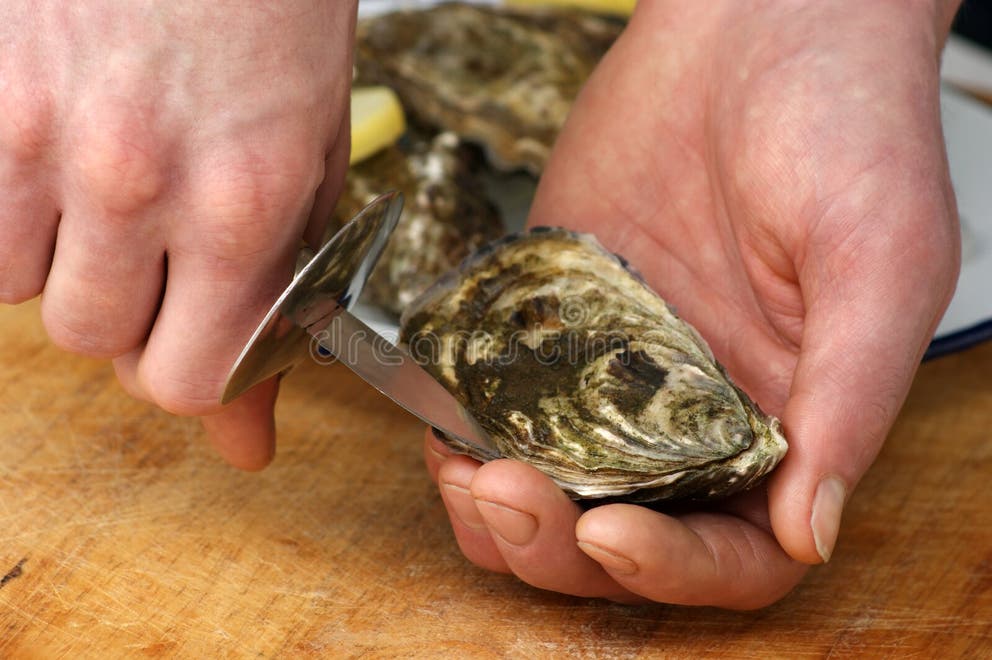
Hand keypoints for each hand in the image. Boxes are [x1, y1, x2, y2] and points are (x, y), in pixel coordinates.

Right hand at [0, 1, 356, 468]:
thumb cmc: (275, 21)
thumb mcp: (314, 162)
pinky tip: (57, 157)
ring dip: (65, 259)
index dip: (192, 375)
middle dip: (129, 315)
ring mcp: (45, 134)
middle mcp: (141, 180)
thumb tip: (246, 443)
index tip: (197, 341)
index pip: (189, 381)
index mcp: (247, 204)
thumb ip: (277, 302)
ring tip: (106, 186)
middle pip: (92, 342)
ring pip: (21, 289)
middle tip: (156, 250)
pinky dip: (12, 211)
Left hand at [426, 0, 960, 607]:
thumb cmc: (847, 125)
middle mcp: (699, 412)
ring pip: (555, 484)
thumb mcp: (880, 259)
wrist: (755, 23)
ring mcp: (619, 369)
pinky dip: (468, 432)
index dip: (674, 569)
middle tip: (510, 498)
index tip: (613, 533)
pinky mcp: (559, 318)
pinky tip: (442, 425)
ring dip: (500, 506)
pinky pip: (505, 404)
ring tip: (464, 476)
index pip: (736, 551)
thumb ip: (850, 396)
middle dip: (560, 543)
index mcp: (787, 421)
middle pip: (628, 532)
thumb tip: (813, 529)